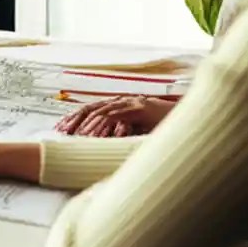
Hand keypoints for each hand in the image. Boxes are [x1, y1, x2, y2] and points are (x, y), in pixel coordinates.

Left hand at [55, 96, 176, 136]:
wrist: (186, 118)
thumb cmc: (162, 127)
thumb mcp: (136, 130)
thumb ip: (120, 134)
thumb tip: (103, 144)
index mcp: (118, 106)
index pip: (91, 110)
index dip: (74, 117)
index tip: (61, 128)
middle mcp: (121, 102)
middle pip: (91, 108)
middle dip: (74, 119)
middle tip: (61, 131)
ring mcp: (130, 104)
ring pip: (102, 112)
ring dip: (87, 125)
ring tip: (76, 136)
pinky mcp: (140, 109)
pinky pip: (118, 116)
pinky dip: (106, 125)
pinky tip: (97, 134)